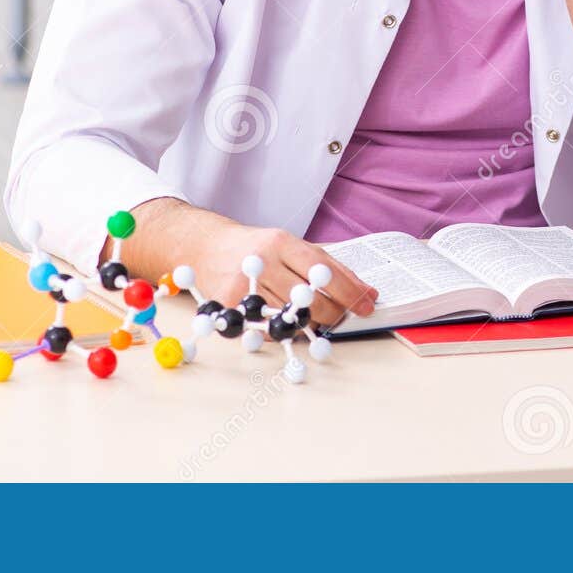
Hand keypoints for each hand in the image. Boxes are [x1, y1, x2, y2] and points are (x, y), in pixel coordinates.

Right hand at [127, 198, 376, 326]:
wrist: (205, 246)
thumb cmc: (257, 248)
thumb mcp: (292, 245)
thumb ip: (328, 267)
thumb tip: (367, 292)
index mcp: (281, 241)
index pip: (322, 269)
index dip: (349, 290)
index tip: (366, 305)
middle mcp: (261, 261)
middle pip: (307, 298)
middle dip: (332, 313)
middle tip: (342, 318)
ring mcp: (242, 284)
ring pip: (287, 316)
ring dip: (308, 324)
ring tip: (316, 320)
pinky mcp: (228, 305)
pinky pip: (264, 328)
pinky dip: (281, 331)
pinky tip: (287, 324)